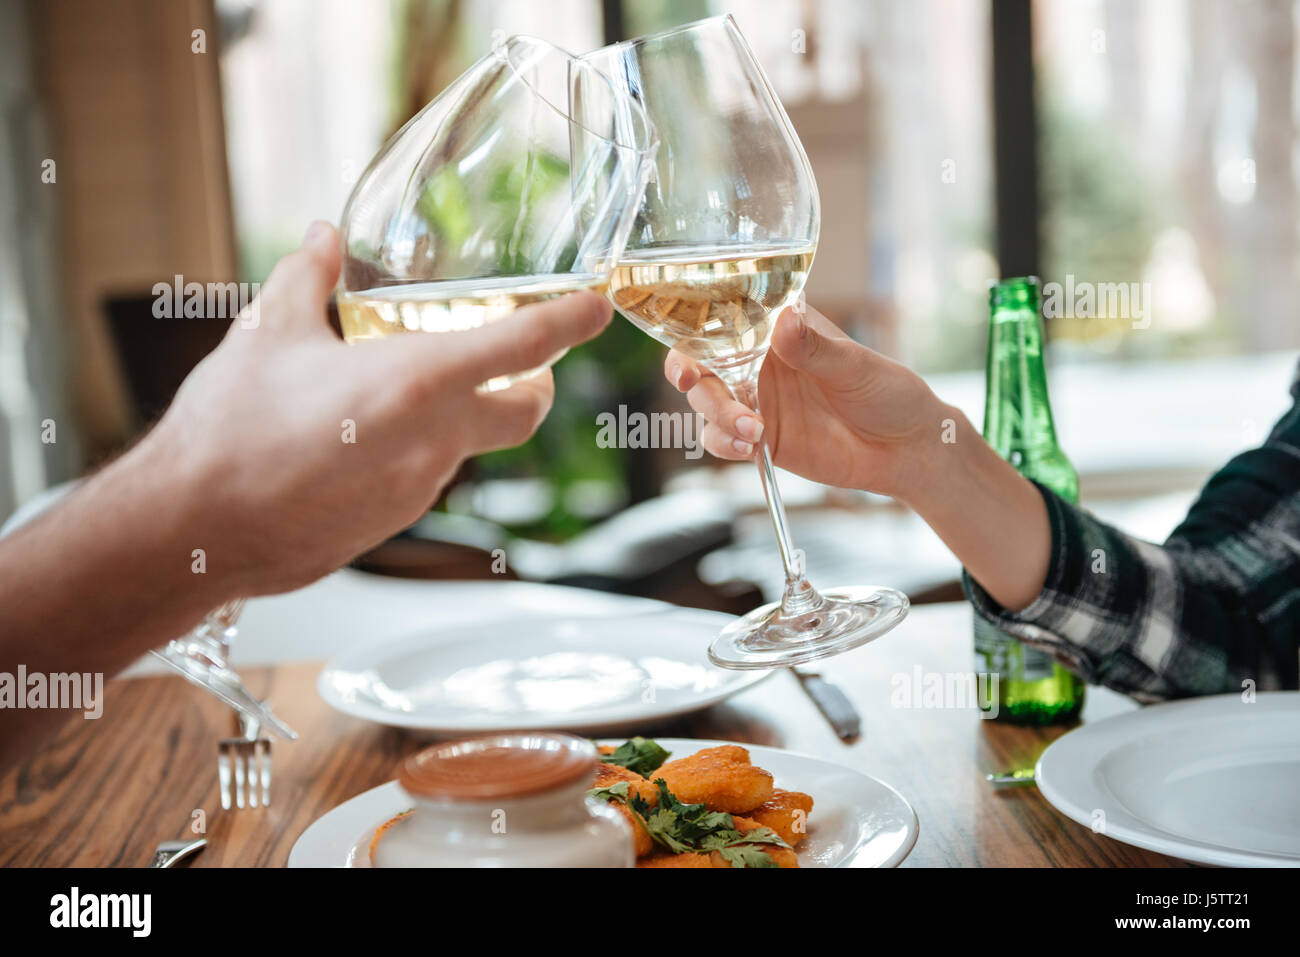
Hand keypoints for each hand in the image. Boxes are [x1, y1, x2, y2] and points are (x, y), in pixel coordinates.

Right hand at [141, 221, 610, 595]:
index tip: (597, 306)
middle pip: (523, 414)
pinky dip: (412, 452)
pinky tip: (358, 441)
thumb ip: (307, 278)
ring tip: (399, 391)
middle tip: (521, 362)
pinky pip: (421, 479)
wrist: (195, 529)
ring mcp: (418, 489)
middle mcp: (436, 440)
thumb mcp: (268, 333)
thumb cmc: (231, 429)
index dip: (570, 321)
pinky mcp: (392, 523)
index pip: (523, 345)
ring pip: (466, 447)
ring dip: (457, 418)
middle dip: (534, 386)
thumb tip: (323, 237)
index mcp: (418, 381)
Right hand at [664, 303, 1053, 611]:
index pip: (725, 318)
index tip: (693, 338)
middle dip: (692, 373)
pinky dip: (724, 443)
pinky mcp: (760, 439)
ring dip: (717, 414)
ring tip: (752, 431)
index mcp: (778, 330)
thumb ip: (815, 349)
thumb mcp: (856, 365)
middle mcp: (760, 363)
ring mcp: (757, 402)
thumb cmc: (888, 393)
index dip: (697, 324)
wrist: (907, 448)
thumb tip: (785, 322)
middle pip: (705, 362)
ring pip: (708, 402)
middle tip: (697, 384)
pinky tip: (747, 446)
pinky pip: (723, 440)